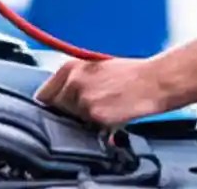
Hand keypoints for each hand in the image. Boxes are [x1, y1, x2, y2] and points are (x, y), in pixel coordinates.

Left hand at [34, 58, 169, 126]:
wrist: (153, 82)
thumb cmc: (130, 74)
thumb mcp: (95, 67)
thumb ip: (74, 80)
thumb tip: (59, 97)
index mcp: (70, 67)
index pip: (43, 94)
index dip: (50, 104)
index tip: (55, 109)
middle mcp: (73, 82)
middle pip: (57, 109)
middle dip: (69, 112)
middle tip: (89, 108)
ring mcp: (83, 100)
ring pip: (73, 121)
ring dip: (84, 121)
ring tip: (104, 110)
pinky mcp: (95, 116)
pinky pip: (88, 129)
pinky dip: (97, 129)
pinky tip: (111, 117)